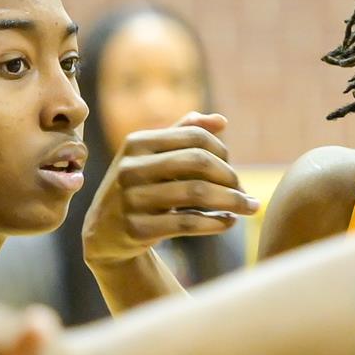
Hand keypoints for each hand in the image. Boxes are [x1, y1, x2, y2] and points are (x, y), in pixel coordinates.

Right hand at [83, 114, 259, 266]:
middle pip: (198, 161)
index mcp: (137, 143)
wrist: (105, 233)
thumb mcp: (153, 157)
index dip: (222, 152)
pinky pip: (188, 223)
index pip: (195, 136)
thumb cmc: (141, 188)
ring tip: (249, 207)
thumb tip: (221, 120)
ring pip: (196, 193)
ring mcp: (131, 199)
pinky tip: (229, 222)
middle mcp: (130, 168)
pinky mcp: (137, 229)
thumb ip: (184, 134)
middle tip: (244, 191)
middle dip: (230, 176)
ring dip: (232, 201)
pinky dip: (216, 222)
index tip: (232, 170)